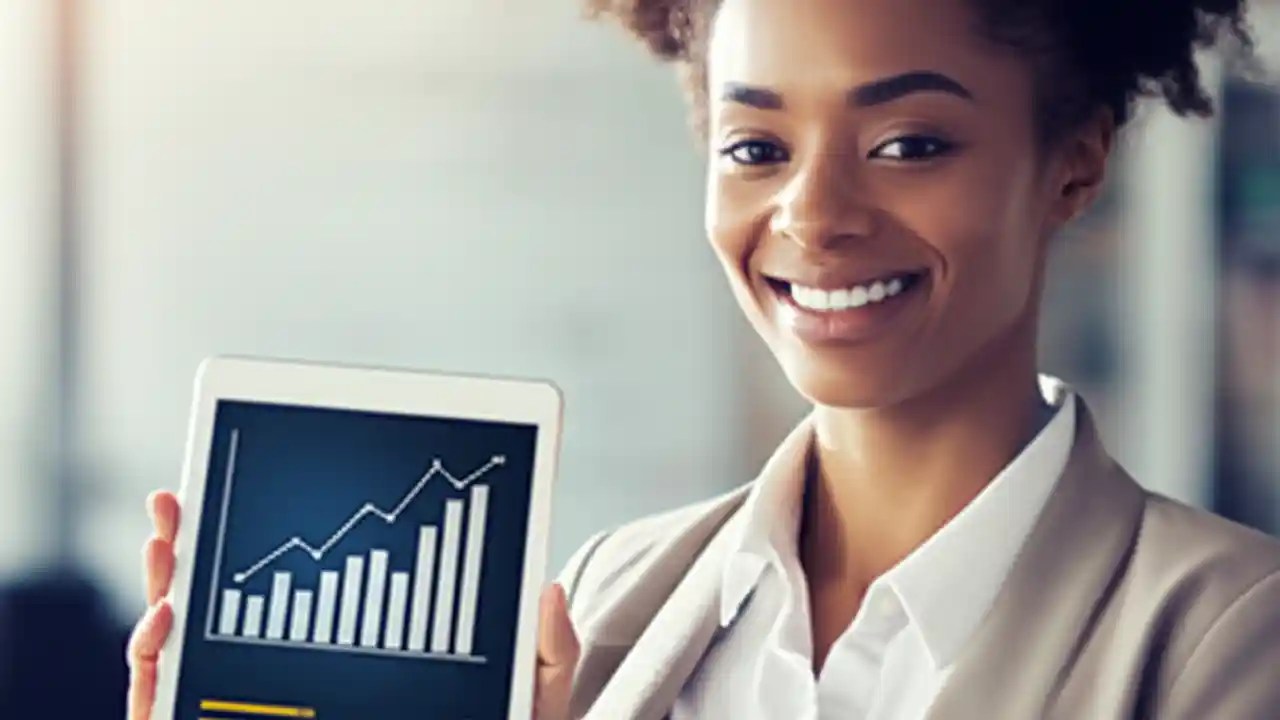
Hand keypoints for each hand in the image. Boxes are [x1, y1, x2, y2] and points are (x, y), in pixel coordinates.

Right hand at [123, 492, 580, 719]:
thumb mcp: (528, 709)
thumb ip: (546, 657)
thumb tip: (548, 591)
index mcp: (351, 659)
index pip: (299, 594)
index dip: (273, 541)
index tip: (254, 490)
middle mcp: (293, 685)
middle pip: (228, 614)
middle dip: (192, 556)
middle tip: (177, 506)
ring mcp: (251, 715)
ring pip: (186, 656)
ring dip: (161, 597)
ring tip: (168, 549)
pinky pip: (164, 711)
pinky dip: (151, 668)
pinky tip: (168, 625)